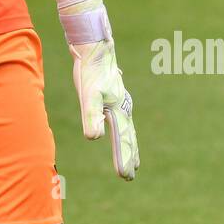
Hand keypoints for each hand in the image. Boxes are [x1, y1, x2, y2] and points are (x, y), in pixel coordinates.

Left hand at [69, 37, 139, 179]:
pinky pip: (123, 117)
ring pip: (128, 128)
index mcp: (119, 110)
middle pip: (129, 137)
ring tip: (134, 160)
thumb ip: (92, 116)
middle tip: (130, 176)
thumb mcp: (88, 95)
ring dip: (130, 145)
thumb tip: (94, 138)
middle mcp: (123, 107)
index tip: (125, 176)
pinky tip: (122, 125)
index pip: (123, 140)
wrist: (95, 48)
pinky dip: (126, 129)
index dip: (123, 158)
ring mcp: (120, 101)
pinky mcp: (114, 94)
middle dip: (130, 156)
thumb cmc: (91, 72)